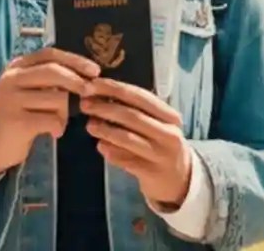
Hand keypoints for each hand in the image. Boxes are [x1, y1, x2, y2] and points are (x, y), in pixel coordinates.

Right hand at [0, 48, 100, 174]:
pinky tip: (54, 132)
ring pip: (56, 98)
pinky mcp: (16, 121)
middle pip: (52, 71)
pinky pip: (52, 119)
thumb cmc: (23, 113)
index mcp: (16, 66)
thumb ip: (52, 78)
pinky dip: (59, 127)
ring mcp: (11, 99)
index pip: (49, 55)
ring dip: (65, 113)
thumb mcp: (32, 89)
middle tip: (90, 91)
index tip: (95, 70)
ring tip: (58, 122)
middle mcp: (10, 78)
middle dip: (76, 81)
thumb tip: (89, 74)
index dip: (74, 60)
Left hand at [80, 79, 192, 208]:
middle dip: (105, 108)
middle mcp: (169, 134)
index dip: (113, 88)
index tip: (91, 85)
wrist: (179, 179)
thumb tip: (98, 94)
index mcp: (169, 116)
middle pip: (132, 116)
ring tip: (89, 125)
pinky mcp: (152, 173)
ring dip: (105, 130)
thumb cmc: (160, 143)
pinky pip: (126, 160)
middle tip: (85, 104)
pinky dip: (111, 151)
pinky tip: (100, 146)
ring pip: (128, 138)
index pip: (139, 96)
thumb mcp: (155, 124)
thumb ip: (132, 110)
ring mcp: (162, 155)